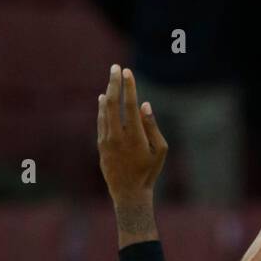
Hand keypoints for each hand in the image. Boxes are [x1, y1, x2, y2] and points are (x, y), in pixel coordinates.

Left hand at [97, 64, 166, 206]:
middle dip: (114, 83)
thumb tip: (145, 105)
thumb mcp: (160, 151)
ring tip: (111, 79)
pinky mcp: (100, 146)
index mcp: (135, 136)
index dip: (129, 86)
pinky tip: (103, 99)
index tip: (127, 71)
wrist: (128, 193)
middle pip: (113, 102)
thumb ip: (152, 126)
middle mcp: (118, 136)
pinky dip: (101, 108)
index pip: (130, 104)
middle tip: (116, 67)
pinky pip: (100, 121)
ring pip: (104, 111)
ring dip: (108, 93)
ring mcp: (106, 141)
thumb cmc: (149, 172)